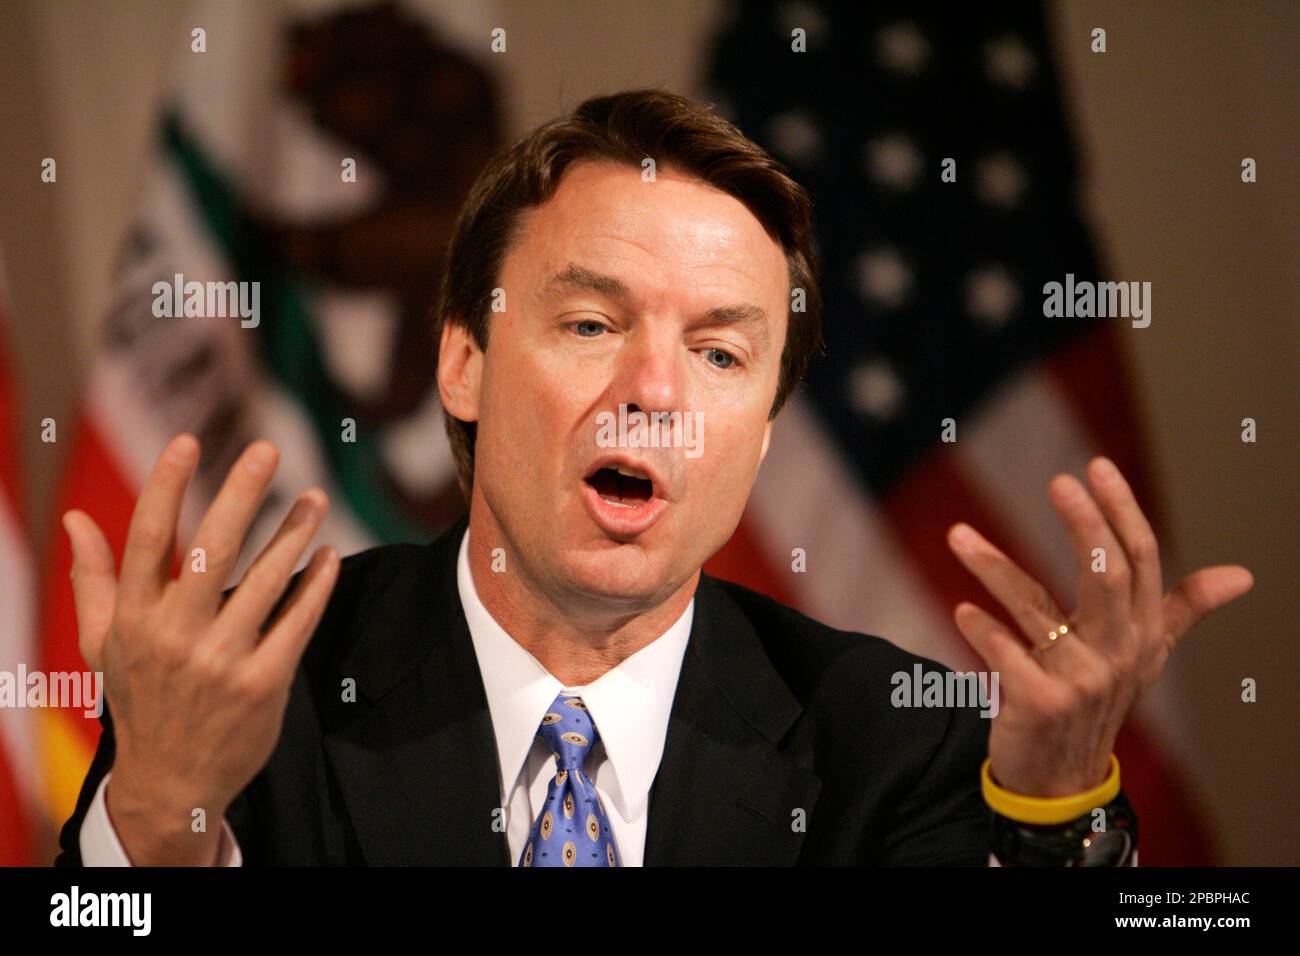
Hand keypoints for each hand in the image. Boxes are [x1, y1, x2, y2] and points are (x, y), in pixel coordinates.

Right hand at [63, 434, 339, 863]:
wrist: (172, 782)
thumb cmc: (141, 697)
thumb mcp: (103, 643)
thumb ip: (94, 579)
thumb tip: (74, 518)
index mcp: (133, 619)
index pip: (148, 539)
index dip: (166, 486)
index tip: (187, 441)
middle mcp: (174, 636)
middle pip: (211, 549)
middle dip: (241, 493)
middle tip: (269, 449)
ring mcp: (220, 661)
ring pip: (264, 581)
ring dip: (293, 533)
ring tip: (314, 498)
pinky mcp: (263, 684)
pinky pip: (297, 622)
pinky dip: (315, 584)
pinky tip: (327, 555)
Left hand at [945, 456, 1252, 796]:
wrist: (1060, 778)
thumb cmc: (1098, 702)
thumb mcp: (1145, 655)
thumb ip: (1182, 608)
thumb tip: (1242, 575)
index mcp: (1142, 634)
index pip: (1141, 561)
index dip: (1121, 511)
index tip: (1095, 467)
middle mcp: (1118, 654)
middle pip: (1107, 576)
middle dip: (1086, 525)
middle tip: (1060, 481)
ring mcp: (1080, 681)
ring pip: (1036, 609)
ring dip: (994, 567)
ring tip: (958, 536)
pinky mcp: (1039, 702)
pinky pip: (1005, 652)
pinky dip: (982, 629)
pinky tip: (963, 610)